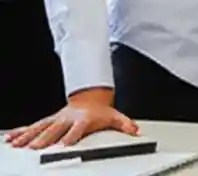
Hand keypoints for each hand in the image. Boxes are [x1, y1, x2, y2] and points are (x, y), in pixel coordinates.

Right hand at [4, 88, 138, 148]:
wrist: (90, 99)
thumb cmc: (101, 112)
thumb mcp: (115, 117)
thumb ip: (126, 125)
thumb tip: (137, 131)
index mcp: (83, 120)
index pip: (77, 129)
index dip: (71, 136)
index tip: (65, 144)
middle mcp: (68, 119)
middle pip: (55, 130)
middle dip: (45, 138)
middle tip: (36, 148)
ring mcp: (57, 119)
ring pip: (40, 127)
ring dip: (29, 136)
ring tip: (18, 144)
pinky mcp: (49, 120)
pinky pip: (33, 126)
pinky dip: (22, 131)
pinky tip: (12, 138)